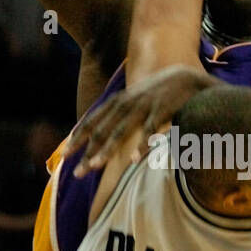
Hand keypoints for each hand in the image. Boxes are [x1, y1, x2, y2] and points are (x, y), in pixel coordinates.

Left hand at [64, 66, 211, 175]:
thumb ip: (117, 112)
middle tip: (77, 173)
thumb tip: (100, 130)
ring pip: (120, 131)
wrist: (186, 78)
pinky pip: (149, 130)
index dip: (78, 138)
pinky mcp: (161, 110)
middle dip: (87, 152)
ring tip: (95, 166)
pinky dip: (141, 145)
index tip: (65, 154)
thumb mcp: (133, 99)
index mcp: (117, 102)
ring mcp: (143, 106)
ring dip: (106, 150)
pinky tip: (134, 160)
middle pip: (102, 130)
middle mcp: (126, 103)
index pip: (92, 121)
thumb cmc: (157, 93)